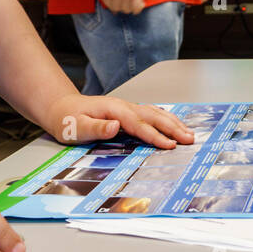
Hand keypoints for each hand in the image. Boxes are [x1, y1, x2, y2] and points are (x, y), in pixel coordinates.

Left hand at [43, 93, 194, 148]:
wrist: (62, 108)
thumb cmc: (68, 120)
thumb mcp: (76, 127)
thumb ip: (96, 127)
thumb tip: (116, 126)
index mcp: (114, 110)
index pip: (139, 124)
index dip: (155, 135)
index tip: (170, 145)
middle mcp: (125, 107)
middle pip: (154, 116)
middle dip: (173, 128)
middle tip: (190, 139)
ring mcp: (128, 108)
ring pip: (156, 113)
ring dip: (174, 123)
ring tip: (189, 134)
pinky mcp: (129, 113)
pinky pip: (152, 114)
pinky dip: (167, 120)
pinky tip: (175, 125)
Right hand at [96, 0, 143, 13]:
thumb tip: (138, 9)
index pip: (136, 9)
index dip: (136, 9)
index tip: (135, 7)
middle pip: (127, 10)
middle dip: (127, 7)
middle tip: (126, 1)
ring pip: (117, 9)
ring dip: (119, 6)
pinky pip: (109, 6)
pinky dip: (111, 4)